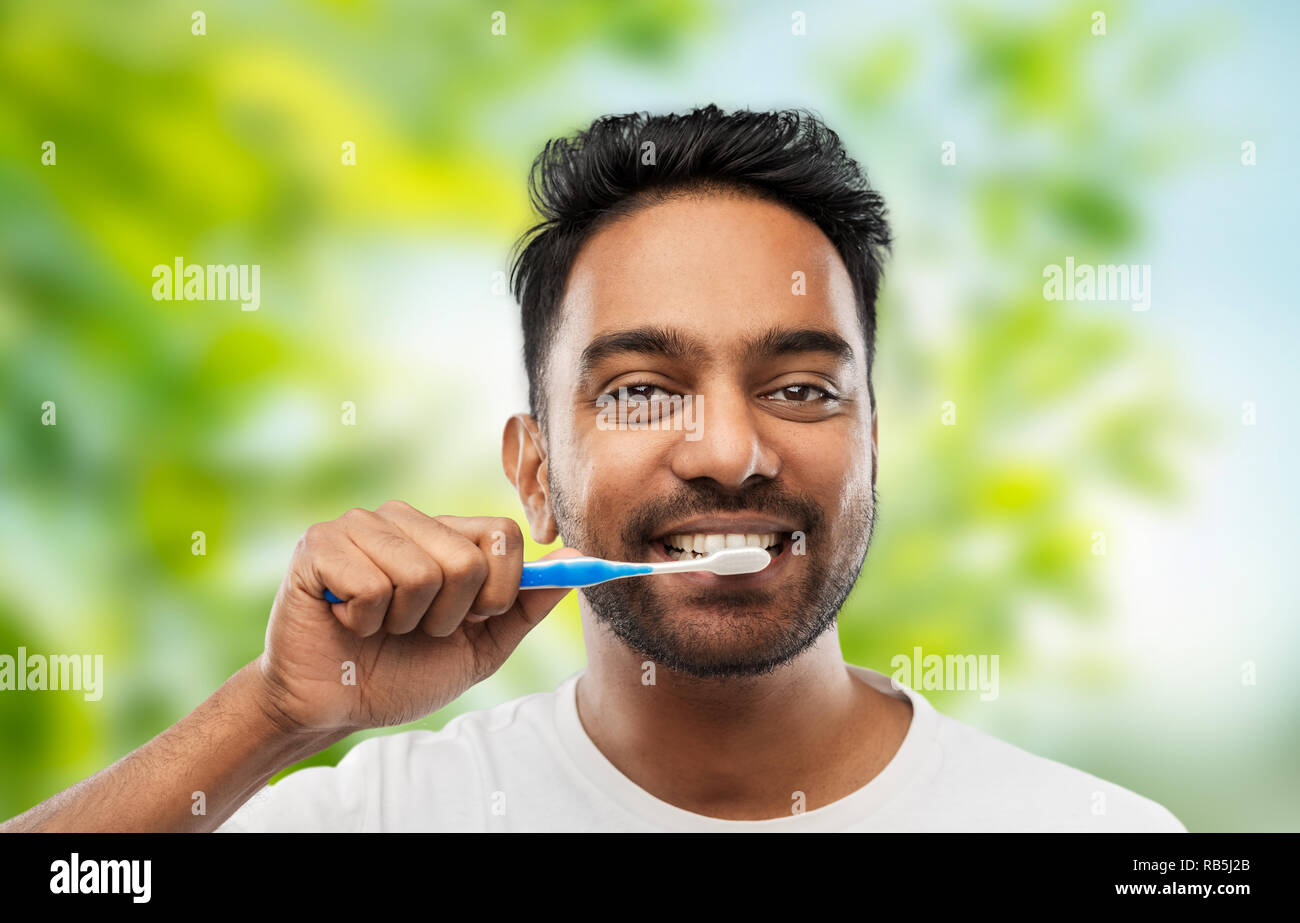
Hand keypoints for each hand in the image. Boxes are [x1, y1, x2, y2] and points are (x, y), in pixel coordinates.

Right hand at [253, 501, 578, 733]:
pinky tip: (347, 620)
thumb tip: (577, 557)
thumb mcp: (481, 646)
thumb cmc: (402, 673)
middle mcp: (405, 519)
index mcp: (446, 535)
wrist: (332, 706)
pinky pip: (370, 585)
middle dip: (448, 616)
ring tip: (379, 625)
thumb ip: (527, 603)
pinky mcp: (319, 543)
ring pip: (421, 573)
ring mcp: (360, 525)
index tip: (472, 618)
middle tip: (413, 628)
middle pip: (467, 559)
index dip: (500, 591)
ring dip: (404, 621)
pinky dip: (363, 620)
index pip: (504, 533)